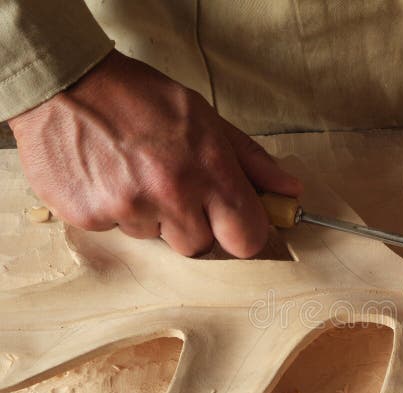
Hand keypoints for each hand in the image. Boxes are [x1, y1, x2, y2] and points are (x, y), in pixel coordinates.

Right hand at [8, 50, 300, 256]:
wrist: (60, 82)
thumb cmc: (140, 97)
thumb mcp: (205, 117)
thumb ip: (250, 160)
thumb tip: (290, 189)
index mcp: (209, 169)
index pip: (246, 239)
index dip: (241, 233)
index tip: (233, 223)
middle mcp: (172, 194)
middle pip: (199, 246)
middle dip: (192, 224)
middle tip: (173, 185)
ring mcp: (128, 208)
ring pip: (156, 239)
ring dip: (151, 216)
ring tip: (133, 173)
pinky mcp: (89, 218)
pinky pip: (116, 232)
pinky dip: (114, 211)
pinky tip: (106, 177)